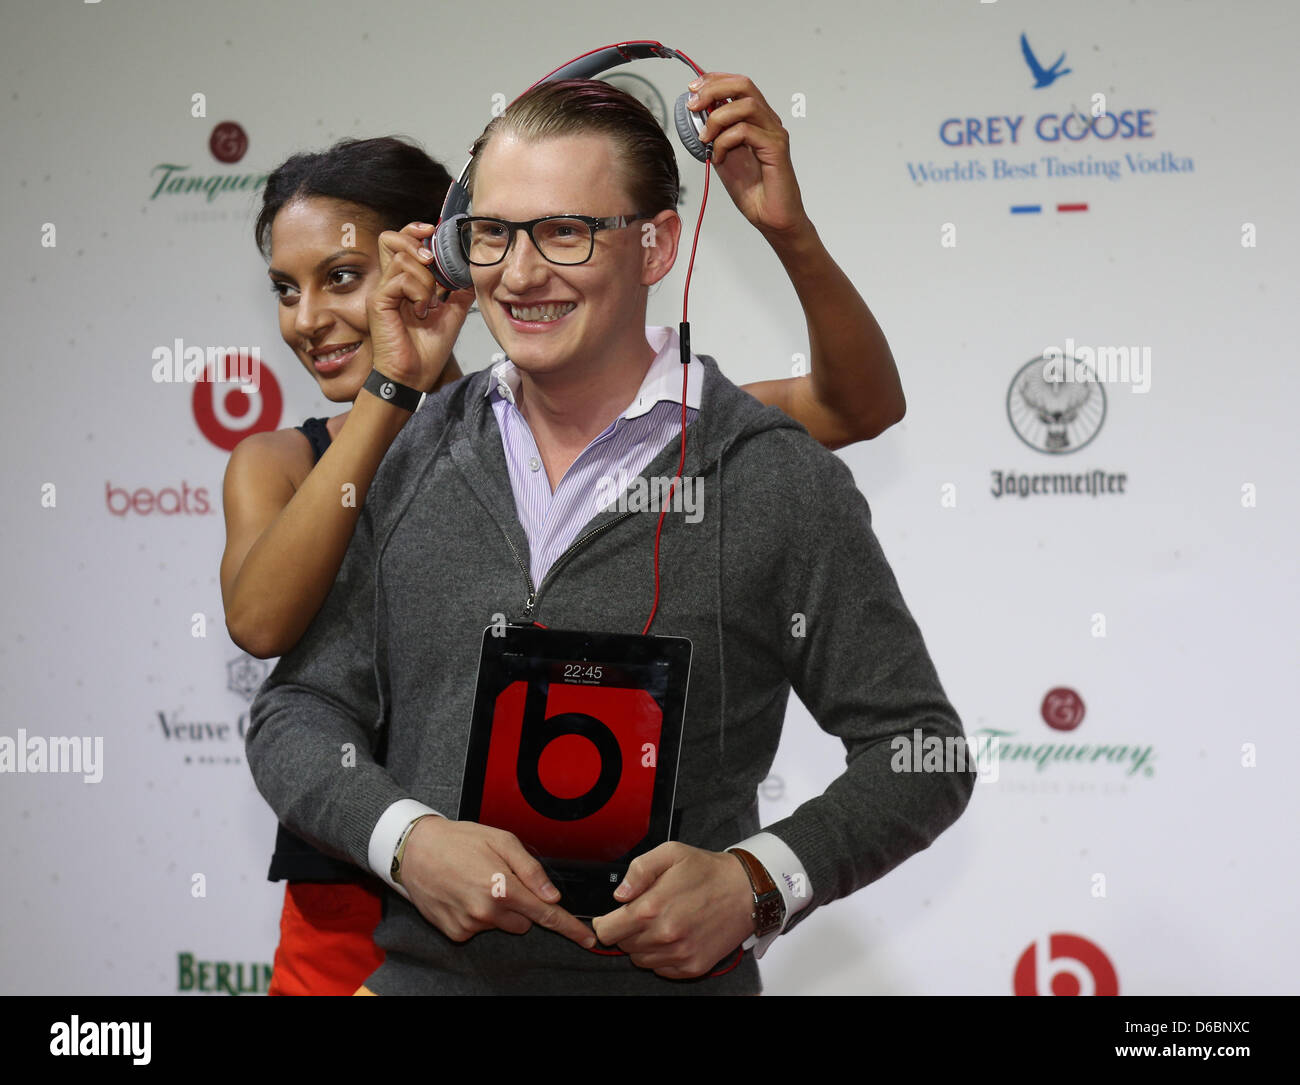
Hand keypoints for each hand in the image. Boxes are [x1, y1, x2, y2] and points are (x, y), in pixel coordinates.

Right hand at [367, 223, 471, 391]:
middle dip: (414, 241)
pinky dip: (419, 291)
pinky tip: (421, 310)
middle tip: (431, 259)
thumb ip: (458, 292)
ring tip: (429, 302)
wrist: (413, 376)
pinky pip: (401, 280)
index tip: (433, 231)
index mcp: (405, 283)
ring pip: (403, 259)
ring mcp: (383, 291)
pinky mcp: (379, 302)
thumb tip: (471, 272)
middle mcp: (391, 283)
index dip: (415, 231)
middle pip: (391, 239)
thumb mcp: (451, 314)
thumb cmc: (426, 351)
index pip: (401, 243)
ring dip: (425, 277)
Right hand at [398, 817, 595, 948]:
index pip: (545, 915)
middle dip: (521, 904)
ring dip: (499, 909)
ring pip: (503, 925)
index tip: (587, 939)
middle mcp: (486, 912)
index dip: (569, 928)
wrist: (414, 851)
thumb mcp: (501, 841)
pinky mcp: (455, 934)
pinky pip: (480, 928)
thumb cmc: (459, 840)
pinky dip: (478, 915)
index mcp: (501, 888)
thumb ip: (531, 869)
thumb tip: (552, 895)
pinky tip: (464, 894)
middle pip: (525, 921)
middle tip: (501, 878)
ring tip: (478, 882)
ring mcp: (469, 926)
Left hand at [591, 842, 755, 978]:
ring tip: (663, 922)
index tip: (613, 915)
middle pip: (623, 946)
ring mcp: (679, 955)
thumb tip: (619, 894)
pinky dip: (662, 956)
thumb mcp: (670, 853)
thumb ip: (639, 870)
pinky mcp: (693, 967)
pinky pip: (662, 969)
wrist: (746, 892)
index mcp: (652, 908)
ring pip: (641, 959)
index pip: (607, 931)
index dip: (606, 922)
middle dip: (627, 930)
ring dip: (644, 944)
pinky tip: (675, 936)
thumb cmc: (707, 871)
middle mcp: (664, 936)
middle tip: (646, 912)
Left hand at [685, 73, 811, 239]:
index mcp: (758, 120)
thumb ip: (715, 136)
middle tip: (693, 104)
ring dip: (717, 118)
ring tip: (705, 138)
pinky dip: (725, 141)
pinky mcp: (776, 148)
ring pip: (745, 105)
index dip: (714, 80)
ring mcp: (774, 133)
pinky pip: (746, 131)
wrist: (771, 217)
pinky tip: (719, 157)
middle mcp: (769, 121)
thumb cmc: (753, 191)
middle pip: (744, 85)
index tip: (693, 88)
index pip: (739, 85)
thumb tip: (696, 116)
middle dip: (713, 89)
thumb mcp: (725, 157)